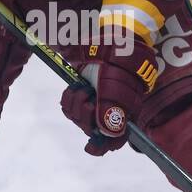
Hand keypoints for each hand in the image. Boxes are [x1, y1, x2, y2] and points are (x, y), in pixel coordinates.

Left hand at [60, 37, 158, 155]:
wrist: (111, 44)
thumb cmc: (118, 68)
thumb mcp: (115, 92)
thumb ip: (111, 114)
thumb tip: (106, 134)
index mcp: (122, 115)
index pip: (113, 140)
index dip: (102, 147)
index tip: (89, 147)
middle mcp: (108, 112)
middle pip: (90, 129)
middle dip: (83, 116)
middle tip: (88, 98)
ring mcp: (95, 102)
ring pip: (77, 117)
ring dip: (75, 103)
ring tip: (83, 88)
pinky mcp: (83, 92)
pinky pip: (69, 106)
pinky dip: (68, 98)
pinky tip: (75, 88)